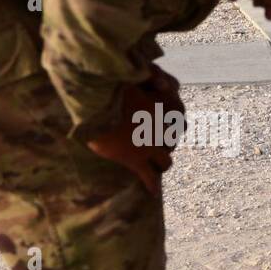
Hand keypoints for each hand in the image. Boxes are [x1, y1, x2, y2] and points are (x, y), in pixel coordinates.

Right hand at [85, 76, 180, 196]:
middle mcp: (161, 126)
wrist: (91, 100)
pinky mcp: (134, 158)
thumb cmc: (107, 84)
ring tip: (158, 165)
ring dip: (162, 162)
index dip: (174, 118)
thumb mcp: (130, 76)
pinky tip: (153, 192)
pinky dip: (152, 185)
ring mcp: (149, 145)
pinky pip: (149, 176)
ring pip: (166, 161)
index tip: (170, 121)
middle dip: (169, 141)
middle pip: (175, 139)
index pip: (179, 113)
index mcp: (163, 104)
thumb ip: (148, 78)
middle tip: (161, 143)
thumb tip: (163, 82)